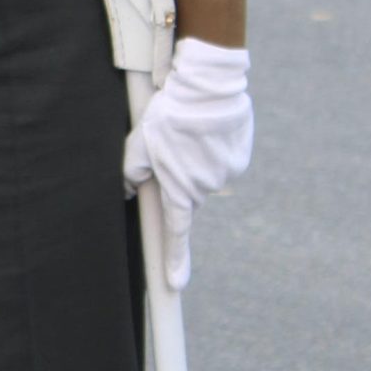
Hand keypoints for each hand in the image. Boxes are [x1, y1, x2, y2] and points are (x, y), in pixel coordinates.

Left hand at [123, 38, 252, 291]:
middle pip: (187, 194)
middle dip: (177, 177)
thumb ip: (131, 172)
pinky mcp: (240, 156)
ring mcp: (227, 172)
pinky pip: (220, 159)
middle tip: (168, 146)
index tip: (174, 285)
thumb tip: (129, 189)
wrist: (208, 85)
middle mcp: (207, 186)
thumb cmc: (168, 114)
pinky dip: (211, 148)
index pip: (176, 233)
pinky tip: (205, 128)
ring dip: (194, 160)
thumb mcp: (139, 143)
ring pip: (204, 174)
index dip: (174, 260)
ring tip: (187, 131)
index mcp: (180, 188)